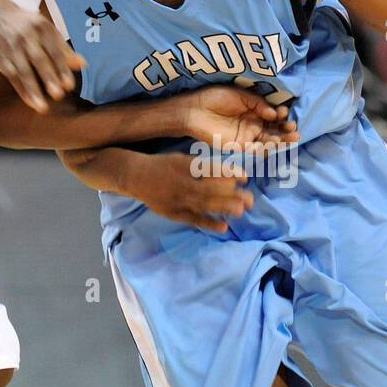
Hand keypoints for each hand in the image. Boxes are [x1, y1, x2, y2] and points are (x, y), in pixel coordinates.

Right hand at [0, 0, 84, 112]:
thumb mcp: (48, 31)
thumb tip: (82, 65)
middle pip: (38, 60)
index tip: (69, 85)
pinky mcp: (0, 58)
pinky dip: (21, 90)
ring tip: (43, 107)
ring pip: (22, 71)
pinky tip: (31, 102)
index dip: (61, 68)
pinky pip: (11, 76)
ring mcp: (12, 48)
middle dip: (48, 77)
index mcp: (42, 29)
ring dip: (32, 90)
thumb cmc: (30, 27)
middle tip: (58, 95)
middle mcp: (26, 38)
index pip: (54, 51)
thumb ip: (64, 50)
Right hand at [133, 152, 253, 231]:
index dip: (229, 173)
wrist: (136, 176)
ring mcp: (178, 199)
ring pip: (204, 205)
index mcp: (186, 166)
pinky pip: (193, 219)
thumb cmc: (164, 166)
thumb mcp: (183, 159)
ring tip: (242, 211)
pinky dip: (208, 223)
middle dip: (232, 195)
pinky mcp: (174, 213)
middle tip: (250, 199)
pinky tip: (223, 227)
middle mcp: (183, 183)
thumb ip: (203, 167)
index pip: (211, 169)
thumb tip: (229, 175)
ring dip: (224, 208)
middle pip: (211, 190)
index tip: (244, 177)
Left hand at [179, 85, 298, 150]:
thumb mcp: (240, 95)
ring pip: (269, 140)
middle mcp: (254, 124)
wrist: (194, 109)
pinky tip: (272, 144)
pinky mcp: (239, 146)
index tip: (285, 111)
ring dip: (281, 140)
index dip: (282, 114)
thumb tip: (273, 113)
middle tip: (293, 128)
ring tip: (291, 137)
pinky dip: (265, 148)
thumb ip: (258, 103)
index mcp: (256, 110)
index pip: (274, 115)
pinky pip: (256, 150)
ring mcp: (248, 136)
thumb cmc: (215, 97)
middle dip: (286, 129)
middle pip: (275, 129)